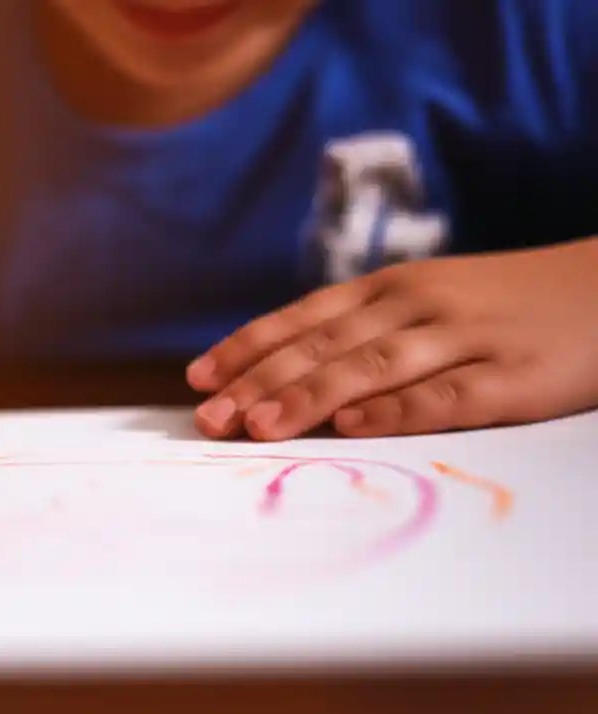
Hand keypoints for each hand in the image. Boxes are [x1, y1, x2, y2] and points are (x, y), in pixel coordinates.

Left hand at [188, 239, 597, 440]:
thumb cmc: (506, 302)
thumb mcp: (430, 299)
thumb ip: (366, 330)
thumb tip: (287, 371)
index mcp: (393, 287)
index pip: (303, 318)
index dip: (248, 348)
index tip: (199, 378)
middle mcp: (419, 305)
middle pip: (324, 345)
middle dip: (259, 381)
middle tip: (207, 417)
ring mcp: (467, 337)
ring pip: (372, 367)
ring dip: (309, 396)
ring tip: (258, 425)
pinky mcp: (515, 375)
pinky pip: (447, 393)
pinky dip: (397, 409)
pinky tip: (355, 425)